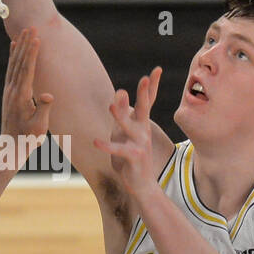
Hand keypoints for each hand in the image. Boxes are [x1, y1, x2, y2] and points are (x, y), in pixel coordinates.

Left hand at [0, 28, 52, 168]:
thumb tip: (48, 96)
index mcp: (21, 97)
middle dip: (26, 44)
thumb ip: (43, 110)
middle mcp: (12, 90)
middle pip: (20, 62)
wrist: (11, 146)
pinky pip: (11, 69)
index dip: (32, 53)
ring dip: (20, 46)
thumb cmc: (28, 138)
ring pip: (14, 63)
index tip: (36, 38)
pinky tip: (14, 46)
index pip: (28, 70)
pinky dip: (13, 56)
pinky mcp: (9, 92)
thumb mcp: (39, 127)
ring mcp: (9, 90)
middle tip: (31, 27)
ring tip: (24, 31)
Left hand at [93, 68, 162, 203]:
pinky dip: (107, 146)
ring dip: (120, 117)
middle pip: (144, 109)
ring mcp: (140, 144)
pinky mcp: (133, 158)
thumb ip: (122, 113)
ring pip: (129, 128)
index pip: (148, 101)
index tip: (157, 69)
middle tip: (146, 78)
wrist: (142, 184)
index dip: (153, 86)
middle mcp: (143, 131)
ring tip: (111, 106)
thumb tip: (120, 91)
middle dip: (144, 94)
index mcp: (141, 123)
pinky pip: (119, 150)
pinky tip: (96, 142)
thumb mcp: (124, 132)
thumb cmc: (130, 155)